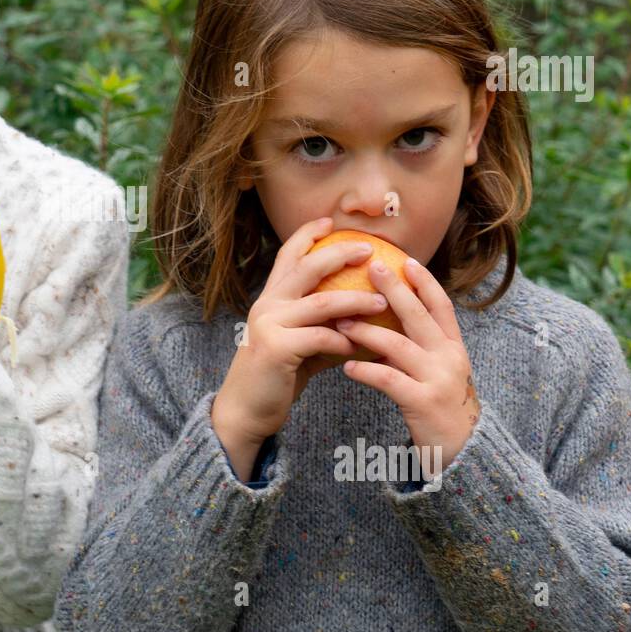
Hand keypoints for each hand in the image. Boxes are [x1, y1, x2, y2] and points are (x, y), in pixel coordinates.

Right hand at [213, 216, 391, 449]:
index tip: (331, 222)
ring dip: (356, 301)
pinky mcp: (276, 349)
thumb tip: (365, 312)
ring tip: (383, 302)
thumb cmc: (278, 375)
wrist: (247, 409)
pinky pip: (321, 338)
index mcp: (271, 299)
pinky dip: (345, 340)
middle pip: (306, 268)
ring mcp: (269, 325)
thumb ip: (324, 324)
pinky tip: (362, 345)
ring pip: (321, 303)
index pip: (288, 256)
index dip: (308, 235)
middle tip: (370, 250)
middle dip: (339, 254)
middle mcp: (267, 305)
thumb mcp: (301, 342)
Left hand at [334, 256, 480, 475]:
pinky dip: (366, 371)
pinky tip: (347, 366)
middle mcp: (449, 358)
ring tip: (342, 322)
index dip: (424, 282)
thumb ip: (419, 348)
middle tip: (371, 269)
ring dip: (367, 330)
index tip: (406, 260)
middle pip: (419, 316)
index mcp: (454, 348)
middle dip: (395, 290)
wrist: (463, 454)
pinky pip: (389, 380)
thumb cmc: (440, 408)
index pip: (441, 306)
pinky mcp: (423, 403)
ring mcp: (438, 380)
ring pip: (398, 345)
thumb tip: (387, 321)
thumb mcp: (437, 373)